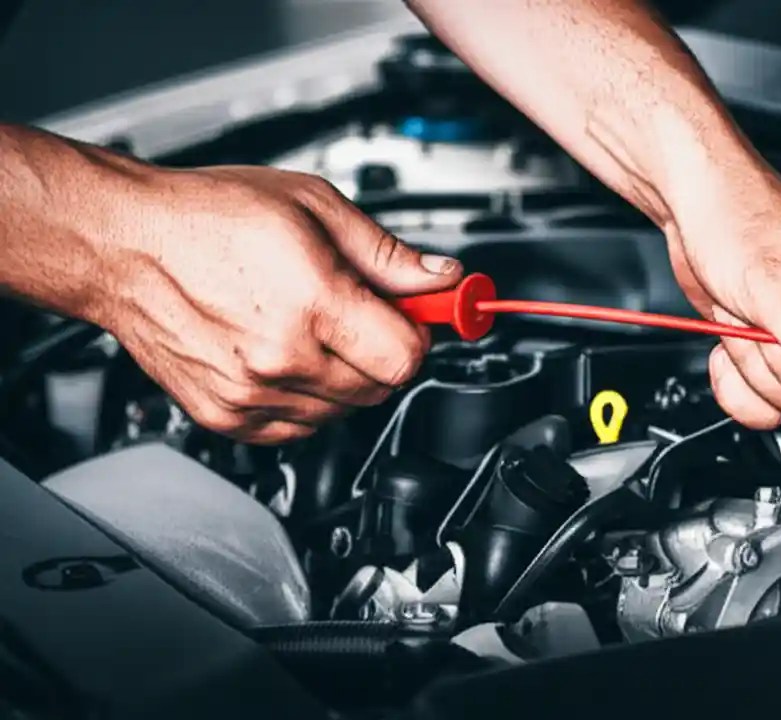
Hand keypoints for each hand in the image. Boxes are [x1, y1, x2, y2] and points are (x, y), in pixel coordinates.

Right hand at [92, 165, 461, 443]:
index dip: (418, 333)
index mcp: (312, 302)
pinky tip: (286, 355)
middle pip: (380, 387)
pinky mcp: (225, 416)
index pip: (406, 357)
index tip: (412, 316)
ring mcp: (250, 393)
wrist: (123, 243)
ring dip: (344, 376)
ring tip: (310, 326)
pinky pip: (298, 427)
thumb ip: (387, 253)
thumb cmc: (207, 217)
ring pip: (343, 411)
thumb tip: (441, 277)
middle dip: (381, 350)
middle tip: (358, 312)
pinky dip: (306, 399)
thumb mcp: (314, 207)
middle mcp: (282, 357)